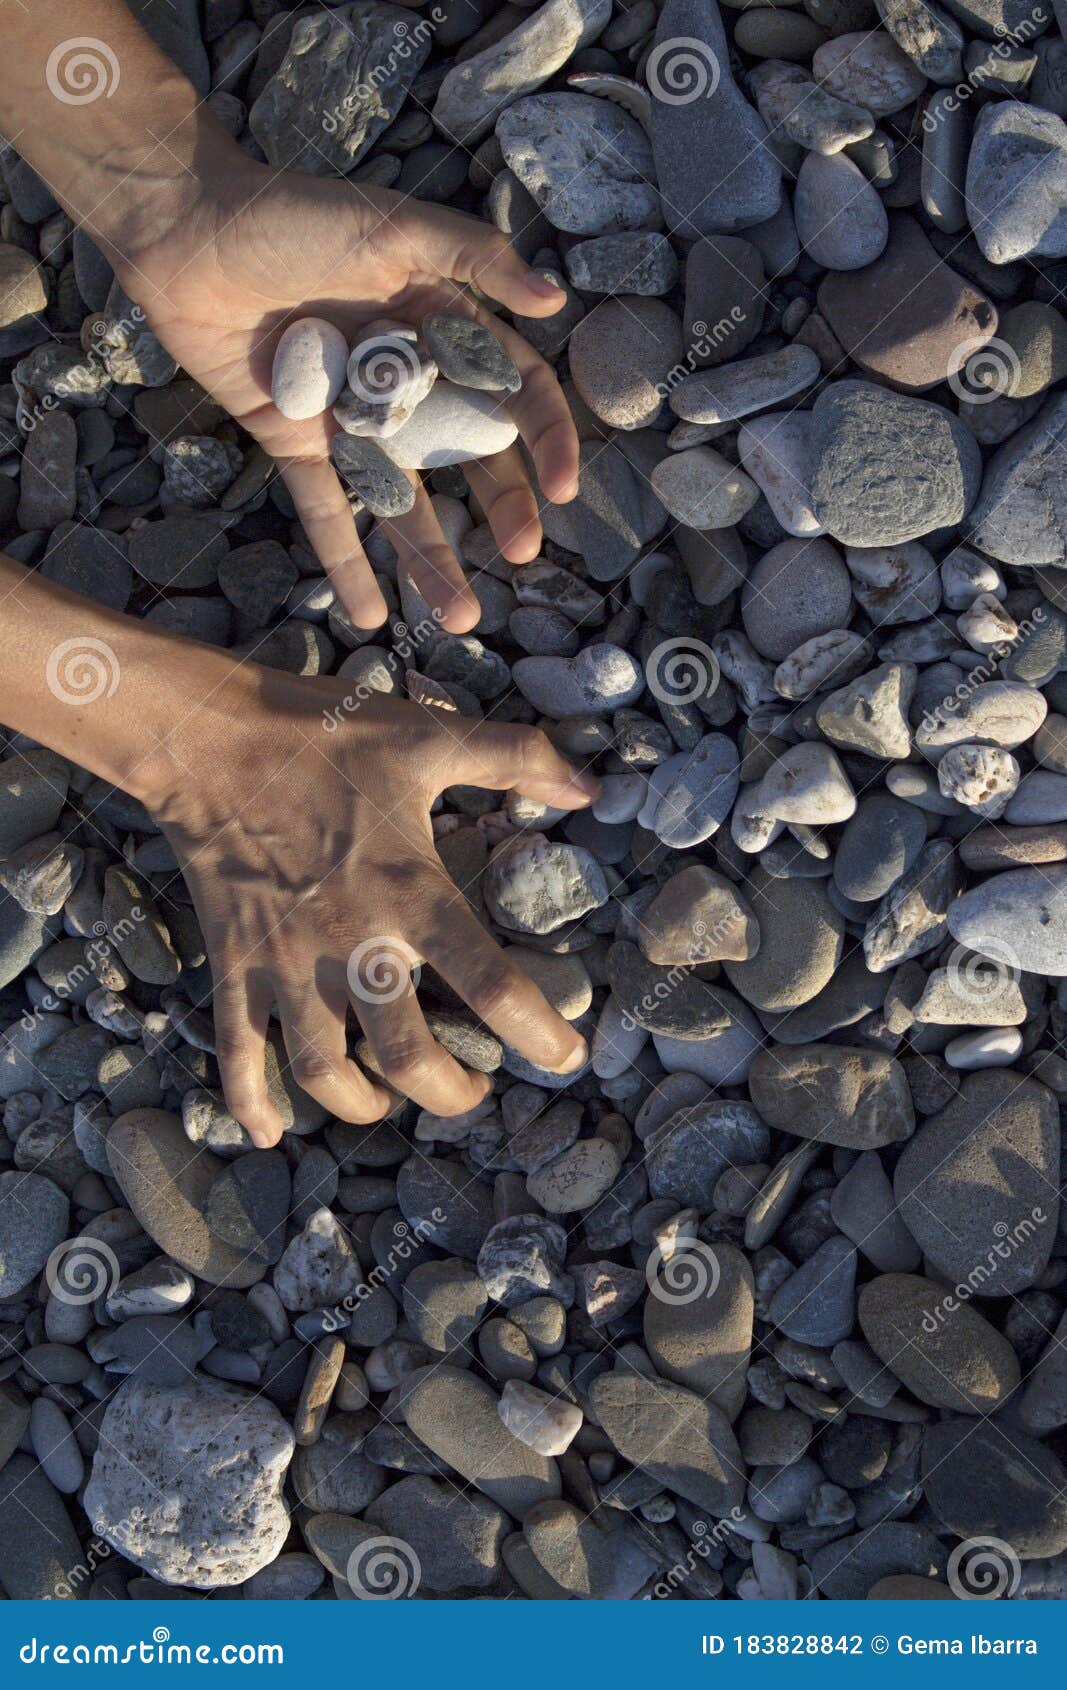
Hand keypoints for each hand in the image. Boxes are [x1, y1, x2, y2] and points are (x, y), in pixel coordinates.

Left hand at [119, 141, 577, 633]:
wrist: (185, 229)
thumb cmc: (291, 213)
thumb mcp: (394, 225)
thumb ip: (476, 259)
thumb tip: (556, 298)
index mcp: (440, 322)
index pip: (512, 389)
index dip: (544, 436)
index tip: (563, 488)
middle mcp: (403, 378)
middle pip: (467, 456)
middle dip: (500, 507)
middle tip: (523, 553)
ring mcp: (350, 417)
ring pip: (402, 499)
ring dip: (432, 561)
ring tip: (463, 617)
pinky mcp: (295, 442)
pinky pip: (327, 510)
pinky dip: (345, 562)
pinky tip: (367, 615)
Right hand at [153, 671, 597, 1147]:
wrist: (207, 738)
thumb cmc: (322, 736)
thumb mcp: (429, 735)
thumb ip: (516, 758)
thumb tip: (591, 789)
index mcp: (411, 893)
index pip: (488, 984)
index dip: (537, 1034)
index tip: (566, 1060)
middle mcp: (353, 943)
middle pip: (410, 1057)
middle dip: (452, 1093)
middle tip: (475, 1092)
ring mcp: (287, 963)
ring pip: (325, 1071)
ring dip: (363, 1105)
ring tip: (389, 1104)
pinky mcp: (234, 965)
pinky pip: (237, 1051)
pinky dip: (248, 1101)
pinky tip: (268, 1133)